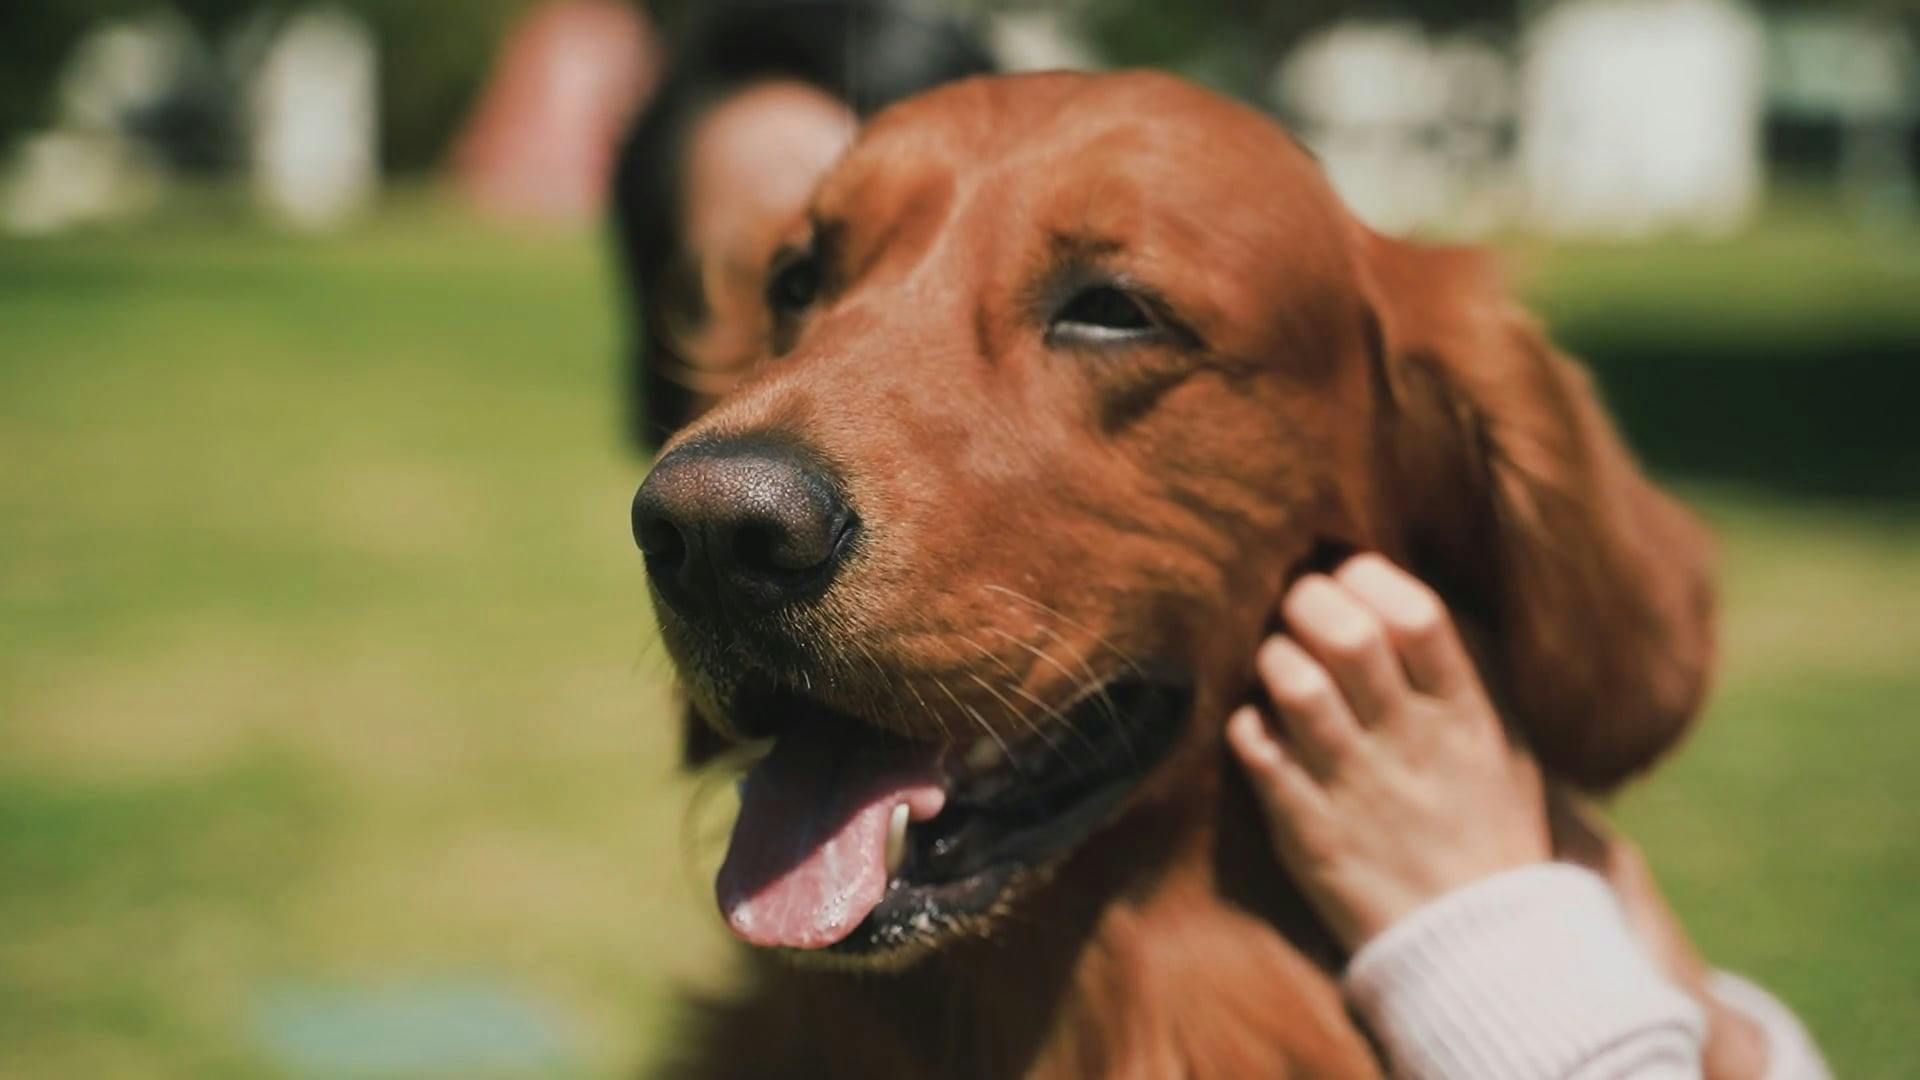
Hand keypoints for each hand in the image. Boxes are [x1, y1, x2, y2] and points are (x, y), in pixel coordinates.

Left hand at [1227, 554, 1549, 950]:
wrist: (1483, 952)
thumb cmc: (1488, 833)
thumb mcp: (1503, 749)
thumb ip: (1459, 679)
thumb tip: (1398, 604)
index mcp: (1465, 715)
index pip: (1416, 614)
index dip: (1368, 577)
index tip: (1347, 577)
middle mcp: (1410, 743)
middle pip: (1347, 636)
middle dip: (1308, 602)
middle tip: (1297, 609)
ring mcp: (1356, 788)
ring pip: (1296, 686)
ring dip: (1273, 657)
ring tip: (1277, 663)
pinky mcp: (1309, 833)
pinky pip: (1259, 756)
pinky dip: (1247, 725)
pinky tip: (1254, 723)